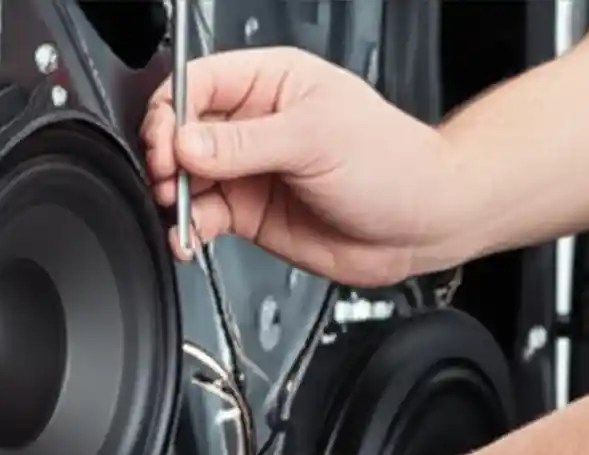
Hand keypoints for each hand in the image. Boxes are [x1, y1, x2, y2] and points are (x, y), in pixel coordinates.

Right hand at [143, 47, 474, 285]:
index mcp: (270, 82)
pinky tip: (190, 238)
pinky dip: (187, 230)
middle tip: (168, 182)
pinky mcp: (247, 211)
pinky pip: (200, 217)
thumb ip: (243, 144)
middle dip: (165, 159)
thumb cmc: (393, 163)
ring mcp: (247, 169)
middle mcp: (252, 123)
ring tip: (180, 214)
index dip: (170, 113)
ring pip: (185, 178)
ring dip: (173, 198)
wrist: (423, 224)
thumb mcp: (315, 140)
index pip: (195, 84)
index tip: (168, 147)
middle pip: (179, 132)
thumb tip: (185, 142)